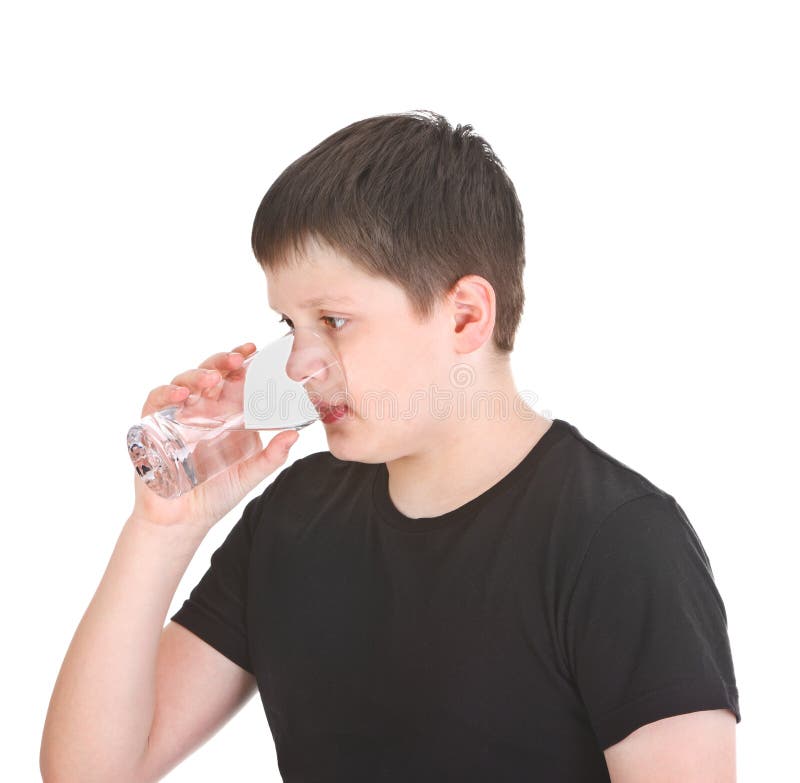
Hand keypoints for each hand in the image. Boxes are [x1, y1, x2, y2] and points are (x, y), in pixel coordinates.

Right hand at [129, 342, 298, 531]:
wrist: (183, 521)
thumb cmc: (216, 493)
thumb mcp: (250, 473)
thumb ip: (272, 456)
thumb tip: (294, 435)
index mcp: (225, 413)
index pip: (234, 380)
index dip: (242, 362)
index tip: (254, 351)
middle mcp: (201, 409)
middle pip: (210, 374)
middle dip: (222, 362)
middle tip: (237, 360)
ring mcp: (177, 416)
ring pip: (184, 382)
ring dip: (197, 376)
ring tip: (212, 379)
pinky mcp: (153, 427)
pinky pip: (156, 402)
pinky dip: (166, 394)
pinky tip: (181, 395)